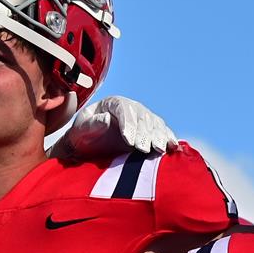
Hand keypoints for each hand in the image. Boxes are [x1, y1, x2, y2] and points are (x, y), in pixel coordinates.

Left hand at [51, 95, 177, 160]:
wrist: (90, 147)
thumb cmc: (83, 137)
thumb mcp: (80, 130)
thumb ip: (91, 124)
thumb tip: (106, 119)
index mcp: (113, 103)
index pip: (125, 109)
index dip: (129, 124)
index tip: (129, 141)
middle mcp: (132, 108)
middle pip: (142, 118)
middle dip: (144, 134)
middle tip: (143, 149)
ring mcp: (143, 119)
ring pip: (155, 124)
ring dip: (159, 137)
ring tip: (159, 149)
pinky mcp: (151, 131)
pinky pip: (163, 132)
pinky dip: (169, 138)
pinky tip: (173, 147)